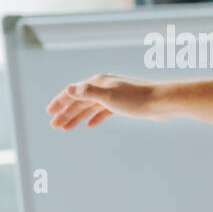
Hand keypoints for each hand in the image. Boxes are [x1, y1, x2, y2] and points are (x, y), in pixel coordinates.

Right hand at [45, 74, 169, 129]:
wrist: (163, 102)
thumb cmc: (138, 99)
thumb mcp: (110, 96)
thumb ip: (89, 93)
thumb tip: (69, 89)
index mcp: (99, 82)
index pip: (73, 92)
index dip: (60, 102)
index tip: (49, 113)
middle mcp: (105, 87)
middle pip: (80, 101)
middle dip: (66, 113)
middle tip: (55, 126)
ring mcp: (115, 95)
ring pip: (91, 107)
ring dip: (78, 117)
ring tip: (67, 129)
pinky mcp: (125, 104)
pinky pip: (105, 111)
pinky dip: (96, 117)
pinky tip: (90, 126)